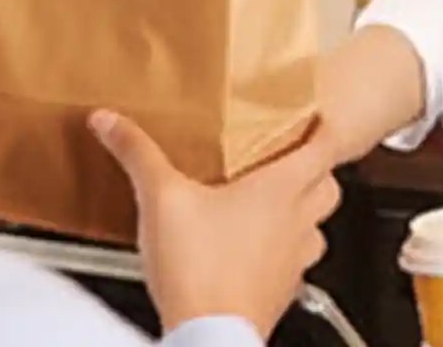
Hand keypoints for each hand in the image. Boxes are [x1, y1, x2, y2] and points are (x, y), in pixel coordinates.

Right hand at [90, 111, 340, 338]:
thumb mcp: (161, 198)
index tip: (317, 118)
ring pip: (319, 228)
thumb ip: (137, 154)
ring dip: (305, 213)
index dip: (326, 128)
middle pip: (331, 186)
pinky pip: (297, 264)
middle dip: (319, 170)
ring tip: (276, 205)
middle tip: (295, 159)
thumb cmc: (200, 271)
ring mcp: (294, 260)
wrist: (211, 336)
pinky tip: (253, 252)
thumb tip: (112, 123)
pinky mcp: (281, 291)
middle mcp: (297, 222)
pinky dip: (284, 252)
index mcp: (281, 189)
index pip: (325, 147)